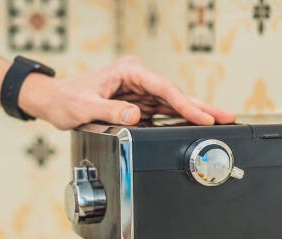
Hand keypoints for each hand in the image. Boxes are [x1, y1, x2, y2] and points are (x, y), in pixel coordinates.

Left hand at [21, 56, 235, 129]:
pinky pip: (163, 112)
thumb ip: (110, 111)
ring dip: (195, 113)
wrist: (54, 102)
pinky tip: (196, 125)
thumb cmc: (66, 101)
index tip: (203, 117)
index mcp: (128, 71)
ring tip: (219, 121)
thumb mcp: (84, 108)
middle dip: (201, 106)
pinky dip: (180, 119)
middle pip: (175, 94)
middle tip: (227, 116)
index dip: (186, 104)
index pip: (164, 88)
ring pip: (173, 103)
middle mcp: (137, 78)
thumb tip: (136, 116)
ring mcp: (139, 91)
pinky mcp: (138, 103)